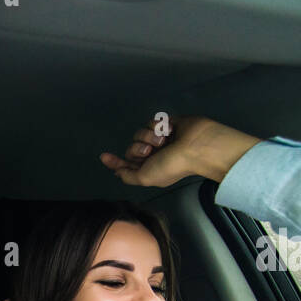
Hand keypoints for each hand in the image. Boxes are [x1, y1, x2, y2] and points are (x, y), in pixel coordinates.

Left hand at [99, 115, 260, 186]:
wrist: (197, 146)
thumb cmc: (172, 165)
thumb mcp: (145, 178)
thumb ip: (129, 176)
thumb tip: (117, 172)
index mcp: (149, 169)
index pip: (127, 165)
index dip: (115, 162)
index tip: (103, 156)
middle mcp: (154, 155)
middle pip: (132, 148)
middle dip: (137, 148)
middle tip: (149, 150)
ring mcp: (160, 140)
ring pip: (140, 133)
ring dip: (149, 136)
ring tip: (163, 140)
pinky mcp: (167, 125)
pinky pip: (152, 122)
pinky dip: (159, 126)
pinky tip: (170, 129)